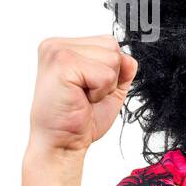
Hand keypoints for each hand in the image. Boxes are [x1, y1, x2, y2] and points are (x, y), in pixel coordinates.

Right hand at [29, 36, 136, 152]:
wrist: (62, 142)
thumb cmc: (79, 118)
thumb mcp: (109, 89)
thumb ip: (121, 69)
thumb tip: (129, 58)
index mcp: (64, 46)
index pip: (109, 42)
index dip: (110, 71)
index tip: (87, 88)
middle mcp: (56, 45)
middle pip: (112, 46)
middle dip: (109, 76)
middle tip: (85, 94)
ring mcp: (57, 51)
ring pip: (112, 58)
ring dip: (105, 85)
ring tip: (83, 96)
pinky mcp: (62, 64)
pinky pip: (105, 74)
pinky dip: (100, 92)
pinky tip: (80, 99)